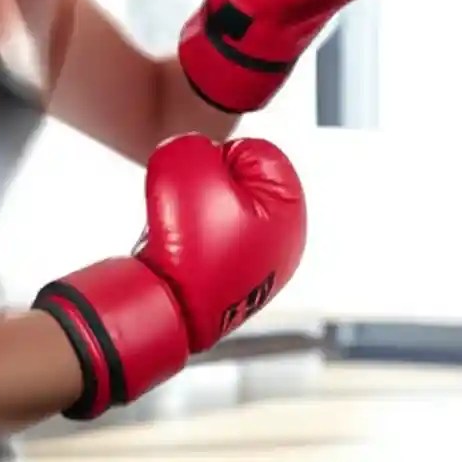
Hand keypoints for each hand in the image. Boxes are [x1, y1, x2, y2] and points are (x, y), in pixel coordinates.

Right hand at [32, 134, 305, 419]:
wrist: (170, 316)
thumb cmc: (188, 241)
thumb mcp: (184, 166)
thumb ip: (191, 145)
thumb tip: (193, 155)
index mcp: (290, 205)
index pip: (250, 151)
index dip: (215, 162)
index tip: (202, 189)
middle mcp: (288, 238)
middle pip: (235, 185)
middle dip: (206, 191)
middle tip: (192, 215)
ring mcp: (265, 266)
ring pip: (216, 216)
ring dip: (195, 219)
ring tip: (187, 239)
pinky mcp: (238, 287)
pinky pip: (206, 248)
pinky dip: (192, 249)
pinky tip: (185, 262)